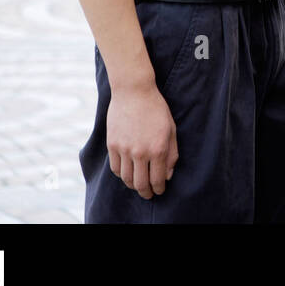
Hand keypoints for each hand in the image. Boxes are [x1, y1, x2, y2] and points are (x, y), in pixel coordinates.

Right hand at [106, 82, 177, 198]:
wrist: (133, 91)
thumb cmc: (156, 108)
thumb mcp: (171, 129)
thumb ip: (172, 154)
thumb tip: (168, 175)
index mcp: (158, 148)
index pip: (158, 179)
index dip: (159, 189)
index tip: (160, 191)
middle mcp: (140, 152)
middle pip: (140, 183)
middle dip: (146, 192)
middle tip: (148, 194)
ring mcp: (124, 149)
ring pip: (126, 178)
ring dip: (133, 185)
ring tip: (138, 185)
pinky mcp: (112, 144)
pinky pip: (115, 168)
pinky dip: (121, 174)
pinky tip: (127, 173)